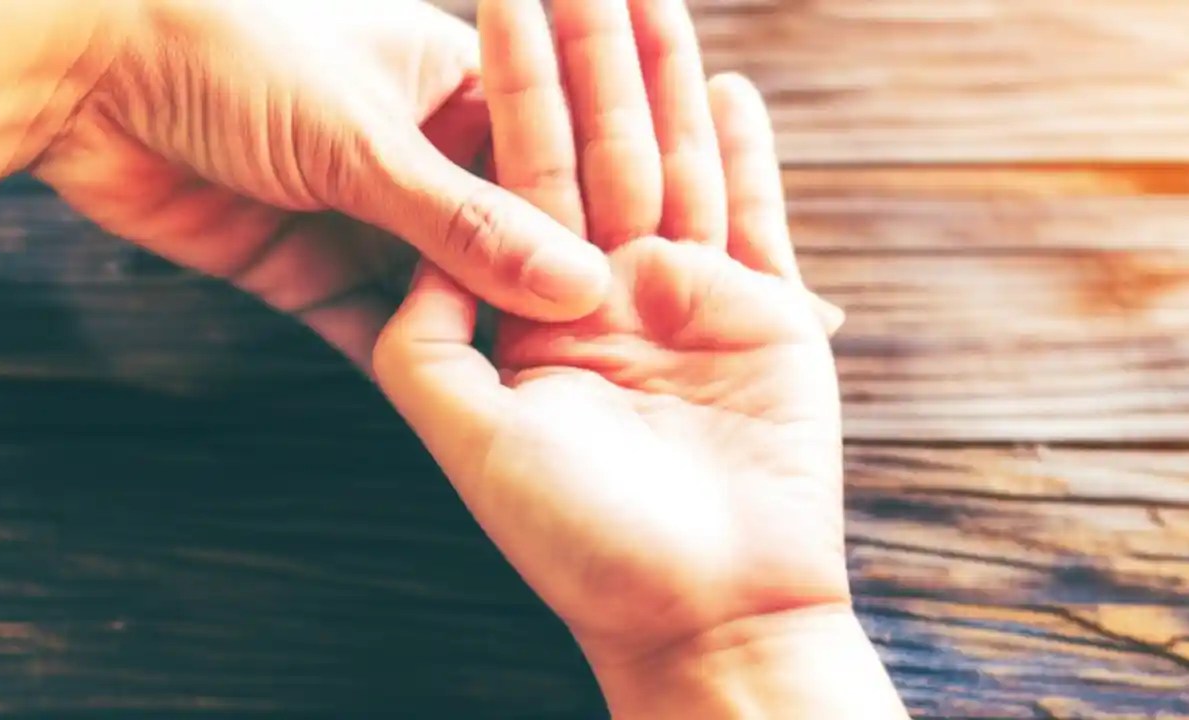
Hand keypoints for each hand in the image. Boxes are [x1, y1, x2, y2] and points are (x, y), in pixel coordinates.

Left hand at [29, 0, 610, 371]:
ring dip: (468, 334)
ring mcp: (360, 212)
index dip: (585, 227)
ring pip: (435, 289)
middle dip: (531, 296)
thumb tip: (575, 282)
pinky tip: (443, 403)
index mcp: (454, 85)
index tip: (632, 294)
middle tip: (589, 366)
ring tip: (531, 398)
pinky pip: (364, 323)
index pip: (545, 164)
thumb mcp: (370, 140)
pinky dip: (394, 358)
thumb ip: (471, 223)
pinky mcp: (305, 264)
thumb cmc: (232, 49)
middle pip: (495, 239)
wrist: (82, 69)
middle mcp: (417, 152)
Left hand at [375, 0, 903, 715]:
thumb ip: (426, 337)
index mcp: (533, 313)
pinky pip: (751, 217)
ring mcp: (687, 302)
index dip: (510, 81)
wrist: (705, 611)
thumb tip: (432, 247)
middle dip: (591, 53)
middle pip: (597, 145)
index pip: (517, 169)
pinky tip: (730, 90)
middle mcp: (607, 296)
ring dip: (665, 78)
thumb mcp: (469, 437)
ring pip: (673, 162)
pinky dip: (743, 156)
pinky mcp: (762, 318)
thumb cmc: (581, 542)